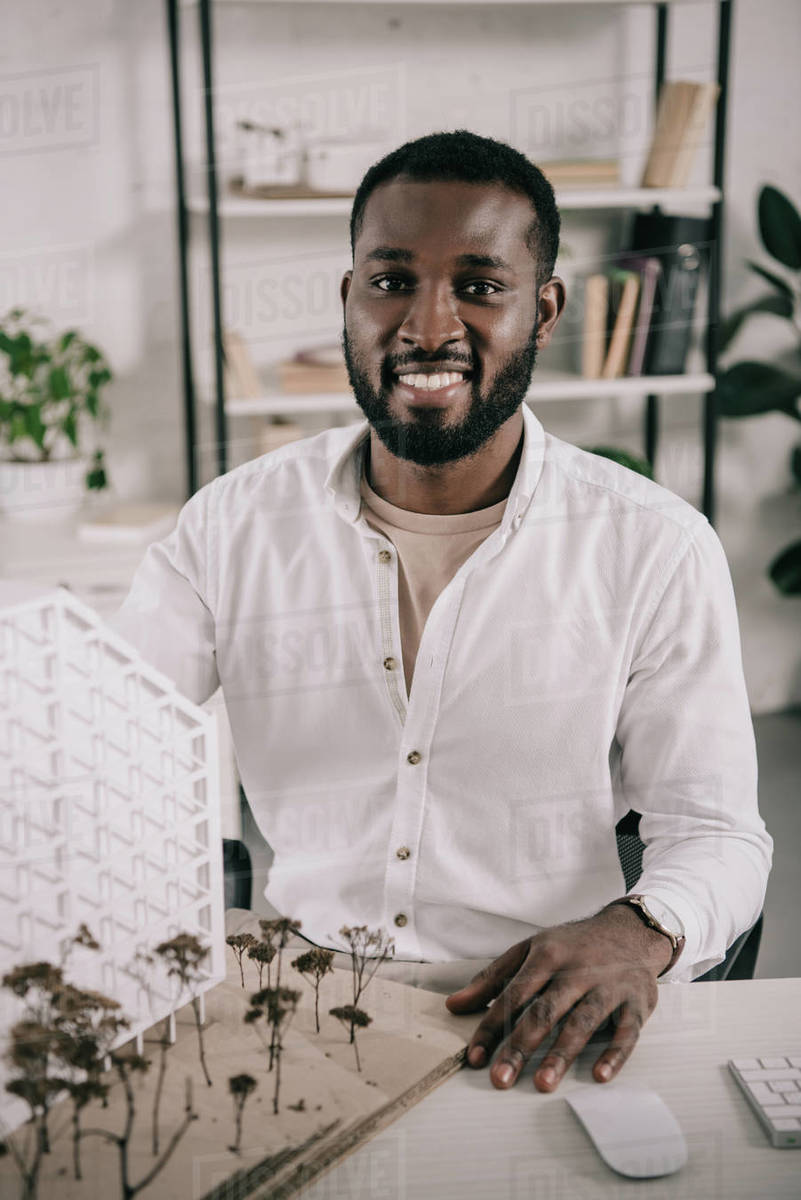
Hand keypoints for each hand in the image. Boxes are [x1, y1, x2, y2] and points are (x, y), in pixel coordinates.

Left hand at [445, 905, 671, 1092]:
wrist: (630, 931)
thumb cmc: (572, 946)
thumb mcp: (529, 950)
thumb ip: (492, 978)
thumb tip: (454, 1005)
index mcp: (547, 956)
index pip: (513, 994)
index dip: (492, 1026)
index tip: (475, 1057)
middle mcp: (576, 970)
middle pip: (545, 1010)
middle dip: (521, 1046)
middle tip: (501, 1079)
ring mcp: (608, 986)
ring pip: (582, 1021)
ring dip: (562, 1054)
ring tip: (543, 1083)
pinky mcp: (635, 1002)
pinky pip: (626, 1031)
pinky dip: (615, 1053)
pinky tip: (600, 1075)